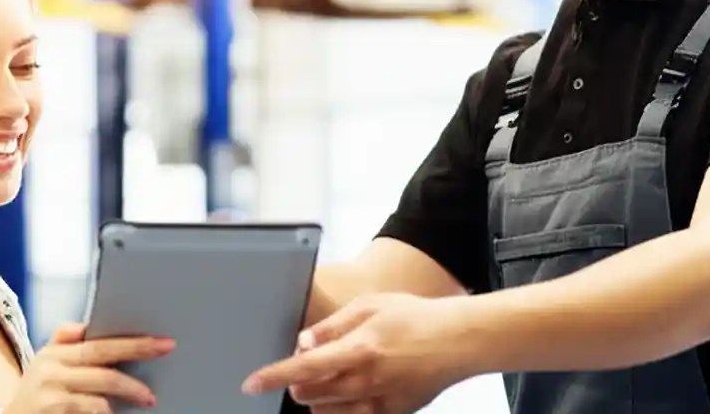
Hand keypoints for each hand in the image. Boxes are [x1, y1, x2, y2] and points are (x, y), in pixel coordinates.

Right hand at [5, 323, 173, 412]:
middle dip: (139, 364)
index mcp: (54, 352)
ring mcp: (51, 395)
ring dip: (128, 397)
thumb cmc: (36, 394)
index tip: (162, 342)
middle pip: (104, 367)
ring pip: (101, 398)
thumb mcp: (45, 362)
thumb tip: (88, 324)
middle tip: (166, 364)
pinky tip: (118, 413)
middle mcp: (50, 370)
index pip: (100, 344)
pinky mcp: (52, 412)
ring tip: (147, 399)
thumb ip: (65, 341)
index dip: (133, 343)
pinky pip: (92, 412)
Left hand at [242, 293, 470, 413]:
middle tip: (309, 363)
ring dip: (317, 397)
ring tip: (333, 373)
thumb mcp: (370, 306)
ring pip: (327, 413)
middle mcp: (367, 381)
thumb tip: (302, 342)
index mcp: (359, 349)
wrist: (458, 341)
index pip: (304, 369)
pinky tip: (349, 388)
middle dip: (297, 383)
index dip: (273, 377)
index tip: (251, 383)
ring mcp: (380, 402)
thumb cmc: (415, 317)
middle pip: (309, 396)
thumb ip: (331, 326)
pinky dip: (340, 408)